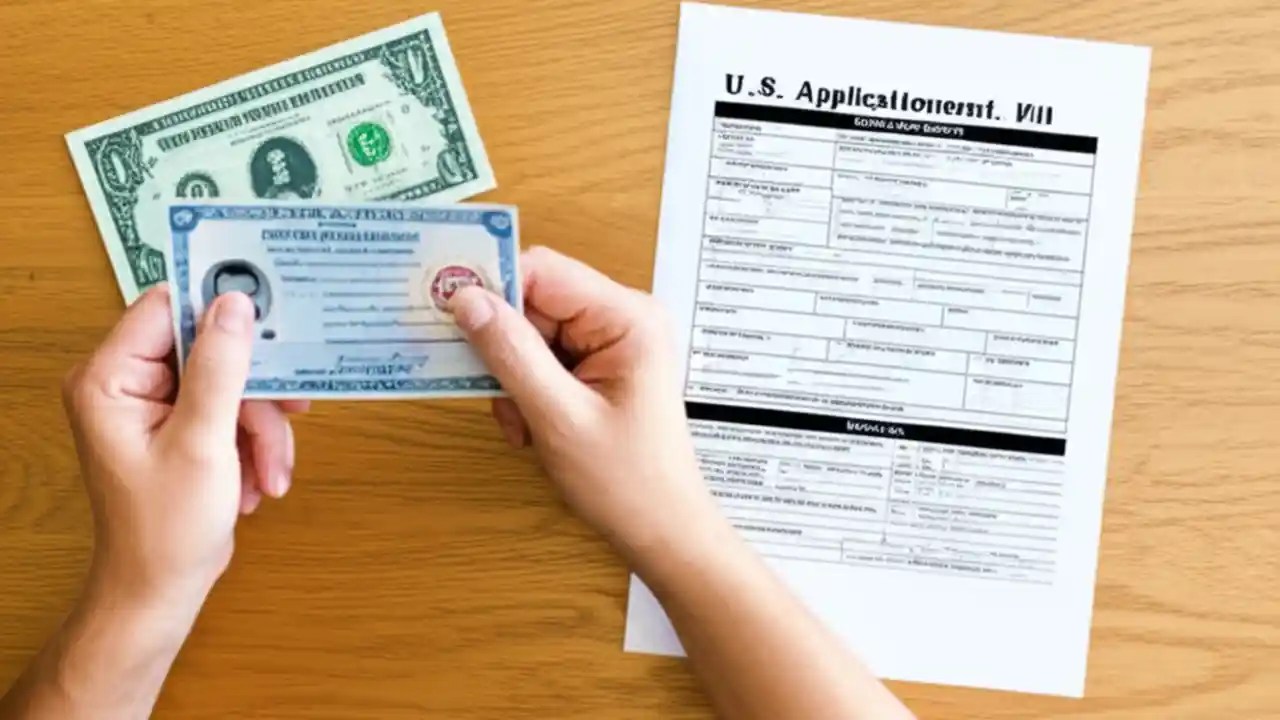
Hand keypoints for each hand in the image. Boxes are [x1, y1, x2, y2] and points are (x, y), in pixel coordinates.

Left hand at [62, 285, 304, 610]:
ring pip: (231, 383)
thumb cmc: (166, 529)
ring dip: (261, 428)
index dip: (217, 307)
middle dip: (254, 392)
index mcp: (109, 378)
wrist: (162, 589)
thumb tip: (235, 303)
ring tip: (271, 473)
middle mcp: (126, 384)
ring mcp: (154, 406)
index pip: (166, 309)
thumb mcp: (202, 442)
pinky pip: (231, 410)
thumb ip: (220, 368)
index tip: (268, 313)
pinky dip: (253, 443)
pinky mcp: (181, 426)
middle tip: (292, 410)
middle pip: (210, 349)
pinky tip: (258, 480)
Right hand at [448, 247, 721, 563]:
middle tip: (493, 392)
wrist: (662, 528)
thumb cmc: (628, 481)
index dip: (493, 285)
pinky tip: (532, 427)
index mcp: (628, 317)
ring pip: (530, 332)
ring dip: (511, 377)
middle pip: (533, 300)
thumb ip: (512, 354)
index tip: (448, 309)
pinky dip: (525, 390)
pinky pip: (542, 357)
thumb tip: (466, 299)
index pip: (544, 271)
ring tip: (522, 423)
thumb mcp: (559, 418)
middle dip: (503, 346)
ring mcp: (612, 341)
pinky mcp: (599, 364)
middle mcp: (623, 317)